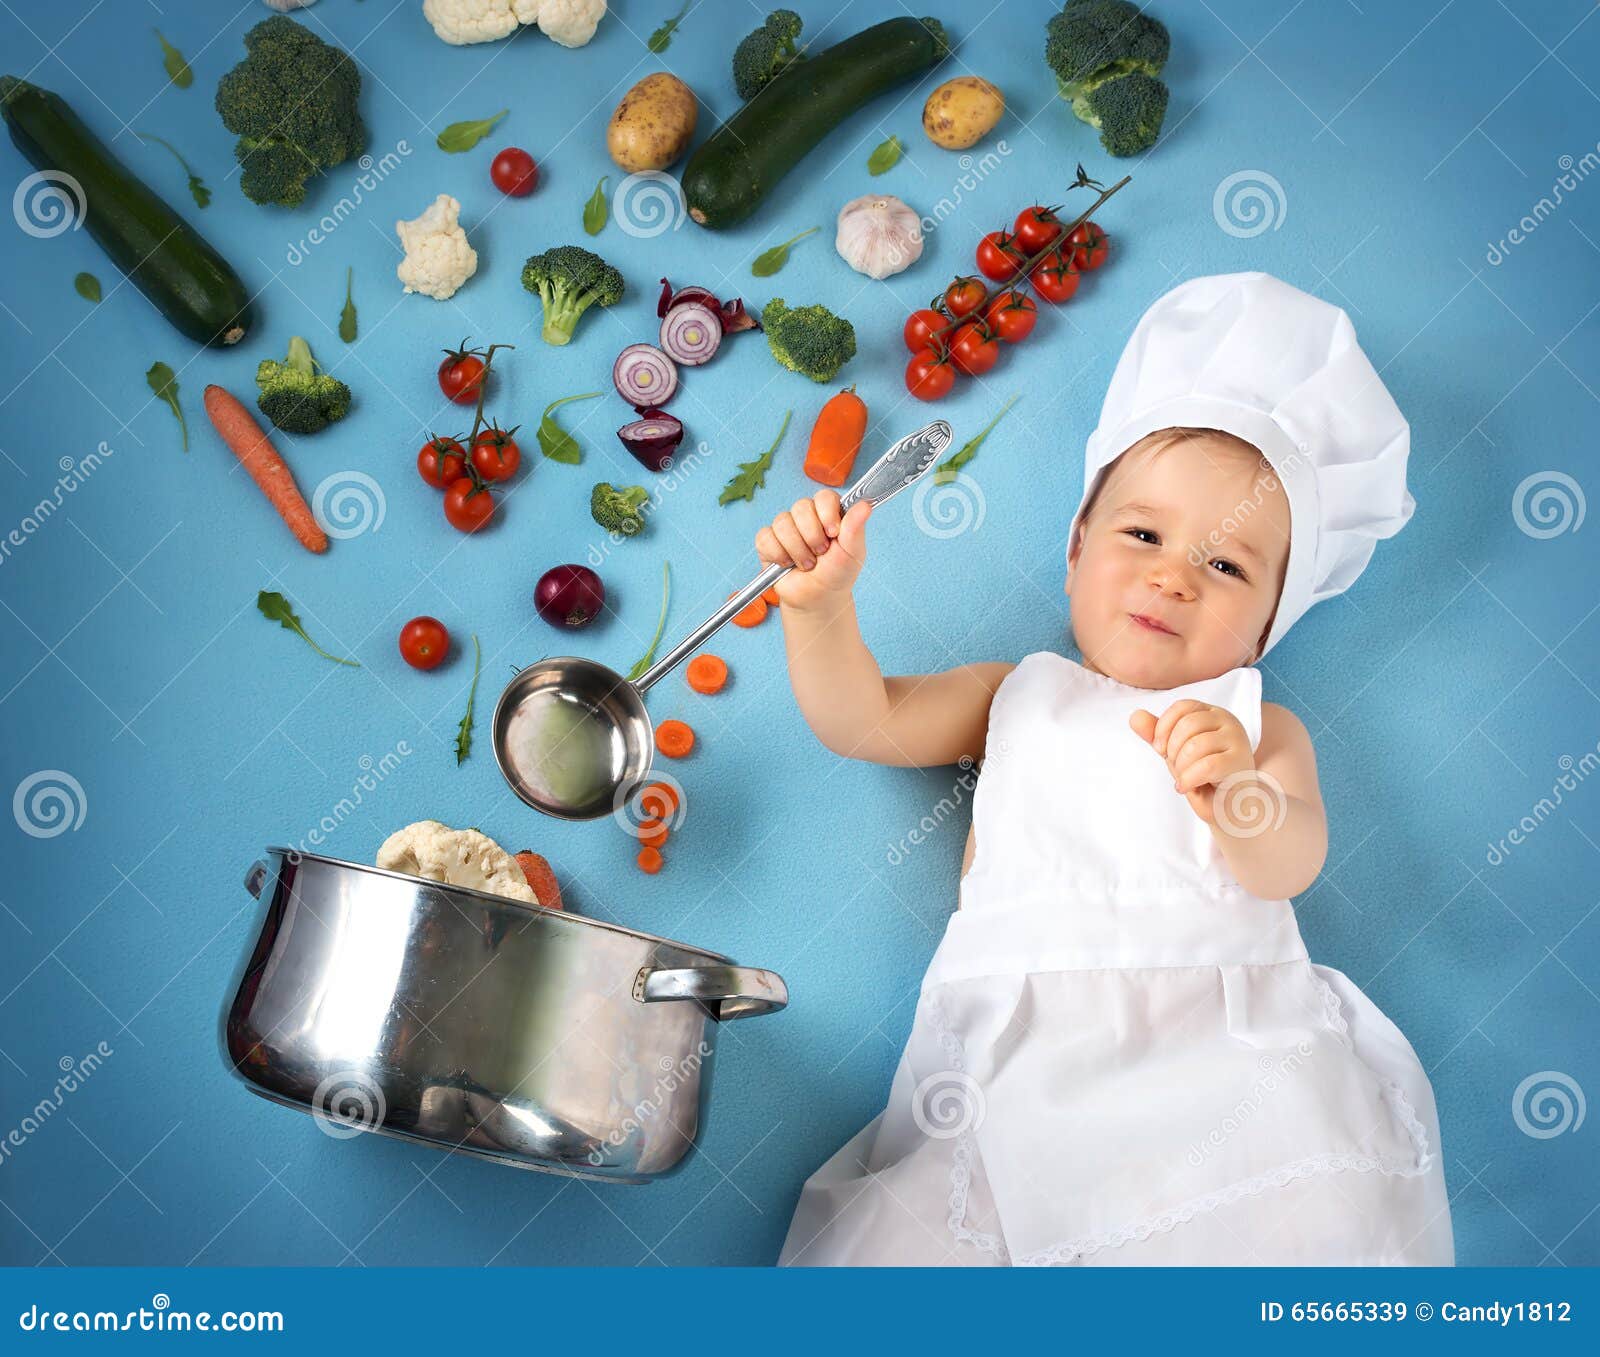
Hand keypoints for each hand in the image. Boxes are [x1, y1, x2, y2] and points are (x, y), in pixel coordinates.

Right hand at [755, 490, 872, 610]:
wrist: (817, 598)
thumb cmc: (837, 574)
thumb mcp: (852, 553)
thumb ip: (856, 529)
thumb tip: (865, 505)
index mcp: (829, 512)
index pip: (824, 496)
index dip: (827, 513)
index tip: (833, 533)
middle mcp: (806, 515)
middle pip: (801, 507)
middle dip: (812, 536)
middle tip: (821, 553)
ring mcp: (785, 527)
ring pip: (782, 523)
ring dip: (797, 550)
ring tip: (807, 564)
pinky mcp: (767, 541)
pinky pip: (765, 538)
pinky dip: (778, 555)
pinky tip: (787, 564)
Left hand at [1129, 699, 1254, 825]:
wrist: (1227, 807)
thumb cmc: (1202, 776)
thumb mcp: (1174, 752)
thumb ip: (1155, 734)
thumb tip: (1135, 716)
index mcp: (1212, 713)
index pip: (1182, 707)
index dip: (1164, 727)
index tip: (1159, 749)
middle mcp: (1228, 721)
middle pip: (1188, 724)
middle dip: (1172, 750)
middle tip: (1177, 767)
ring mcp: (1237, 741)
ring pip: (1196, 745)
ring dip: (1181, 768)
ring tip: (1185, 779)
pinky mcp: (1241, 763)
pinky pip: (1207, 765)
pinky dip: (1189, 779)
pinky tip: (1185, 788)